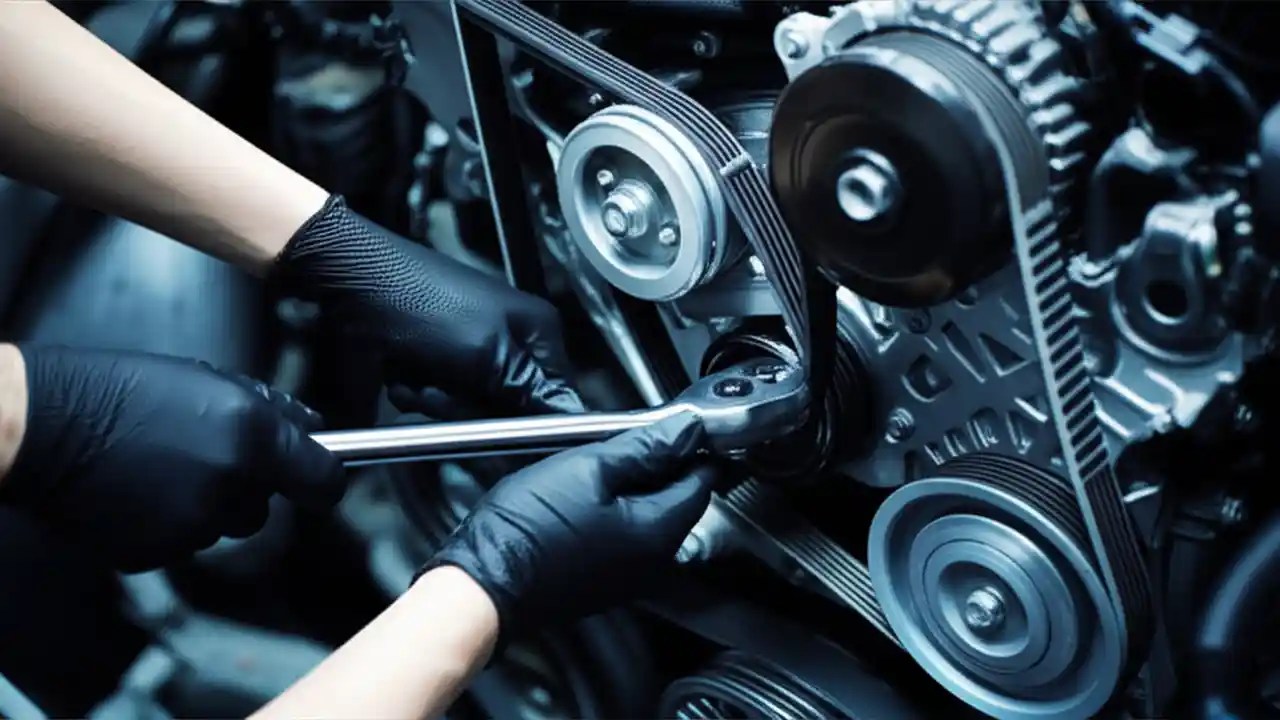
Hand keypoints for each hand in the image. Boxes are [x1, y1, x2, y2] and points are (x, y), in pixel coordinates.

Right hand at [0, 345, 344, 570]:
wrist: (45, 426)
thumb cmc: (123, 389)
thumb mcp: (210, 379)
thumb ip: (270, 411)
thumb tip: (313, 428)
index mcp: (252, 438)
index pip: (324, 481)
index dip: (324, 481)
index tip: (320, 480)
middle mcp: (230, 486)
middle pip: (266, 507)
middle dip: (248, 487)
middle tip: (205, 453)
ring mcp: (192, 526)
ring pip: (222, 525)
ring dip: (206, 504)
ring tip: (162, 467)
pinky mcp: (156, 554)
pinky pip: (181, 543)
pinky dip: (168, 524)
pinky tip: (140, 492)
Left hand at [273, 195, 582, 416]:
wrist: (350, 284)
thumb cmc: (416, 300)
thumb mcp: (485, 355)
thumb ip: (530, 391)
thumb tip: (571, 418)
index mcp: (536, 331)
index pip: (557, 398)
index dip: (528, 421)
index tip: (500, 429)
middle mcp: (510, 342)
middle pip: (507, 411)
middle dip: (468, 407)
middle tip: (444, 386)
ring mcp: (471, 352)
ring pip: (466, 411)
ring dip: (436, 401)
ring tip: (419, 373)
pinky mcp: (437, 361)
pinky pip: (434, 401)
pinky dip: (414, 392)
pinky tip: (402, 370)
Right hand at [423, 413, 714, 640]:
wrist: (484, 583)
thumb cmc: (527, 530)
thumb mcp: (589, 467)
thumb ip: (644, 447)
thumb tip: (684, 431)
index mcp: (659, 531)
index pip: (702, 479)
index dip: (691, 444)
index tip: (672, 425)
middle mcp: (652, 561)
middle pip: (677, 499)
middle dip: (659, 464)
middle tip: (621, 439)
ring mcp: (626, 577)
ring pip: (648, 517)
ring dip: (631, 487)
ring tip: (593, 465)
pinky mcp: (600, 583)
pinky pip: (622, 537)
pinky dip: (611, 513)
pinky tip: (579, 497)